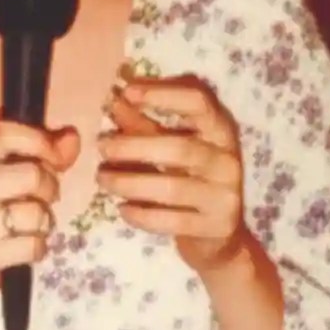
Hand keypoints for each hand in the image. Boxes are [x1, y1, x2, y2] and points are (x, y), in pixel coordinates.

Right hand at [0, 116, 79, 307]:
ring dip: (44, 221)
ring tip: (28, 224)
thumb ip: (36, 151)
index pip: (5, 134)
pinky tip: (23, 246)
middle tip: (39, 198)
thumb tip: (71, 138)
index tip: (56, 156)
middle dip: (49, 187)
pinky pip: (33, 245)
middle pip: (31, 175)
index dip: (40, 141)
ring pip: (35, 213)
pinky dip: (38, 247)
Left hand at [98, 75, 249, 272]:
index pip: (198, 102)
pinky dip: (142, 215)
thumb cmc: (189, 180)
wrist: (218, 236)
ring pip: (172, 188)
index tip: (127, 93)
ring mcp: (225, 195)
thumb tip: (114, 98)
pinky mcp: (216, 227)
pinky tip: (122, 209)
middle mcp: (227, 159)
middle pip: (180, 148)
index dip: (163, 94)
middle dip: (134, 146)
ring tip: (102, 178)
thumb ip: (144, 124)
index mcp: (220, 130)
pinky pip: (171, 221)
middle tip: (102, 146)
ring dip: (130, 182)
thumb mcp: (171, 146)